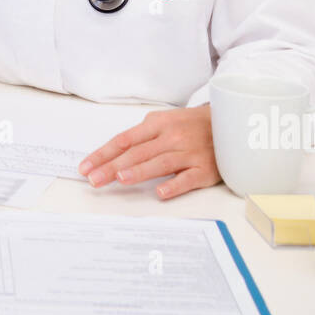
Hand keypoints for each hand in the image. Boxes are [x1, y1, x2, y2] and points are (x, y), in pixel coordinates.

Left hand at [78, 106, 219, 199]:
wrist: (229, 124)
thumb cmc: (190, 125)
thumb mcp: (164, 120)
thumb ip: (142, 135)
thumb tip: (114, 152)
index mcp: (158, 124)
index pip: (124, 140)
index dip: (103, 153)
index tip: (85, 167)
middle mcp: (171, 137)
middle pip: (137, 153)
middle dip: (112, 166)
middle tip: (94, 179)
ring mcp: (189, 153)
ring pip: (160, 163)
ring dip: (139, 171)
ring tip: (120, 179)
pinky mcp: (205, 169)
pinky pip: (188, 178)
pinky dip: (174, 185)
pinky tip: (160, 193)